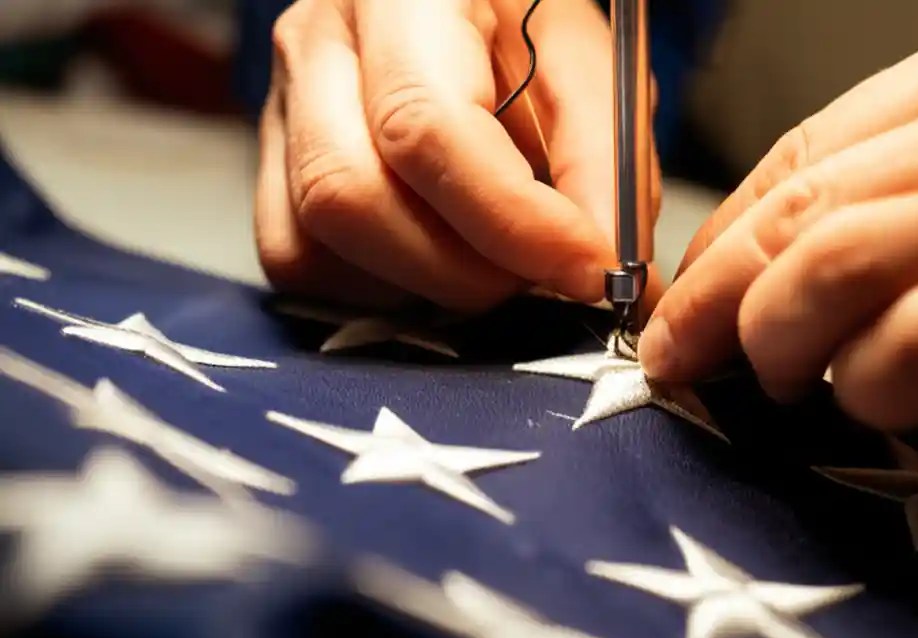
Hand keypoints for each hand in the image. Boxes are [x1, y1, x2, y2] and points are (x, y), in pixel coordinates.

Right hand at [255, 0, 656, 312]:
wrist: (456, 7)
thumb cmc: (523, 22)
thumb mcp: (586, 60)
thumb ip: (605, 154)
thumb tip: (605, 260)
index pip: (426, 127)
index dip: (511, 218)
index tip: (587, 268)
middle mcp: (317, 39)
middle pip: (351, 195)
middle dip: (465, 269)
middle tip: (539, 275)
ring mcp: (279, 103)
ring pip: (315, 239)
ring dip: (424, 284)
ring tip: (495, 262)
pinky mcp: (269, 162)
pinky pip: (298, 259)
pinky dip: (379, 287)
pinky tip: (435, 256)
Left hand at [640, 17, 917, 456]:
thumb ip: (895, 204)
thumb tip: (753, 279)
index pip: (800, 151)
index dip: (720, 238)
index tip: (683, 297)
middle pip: (801, 210)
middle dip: (715, 300)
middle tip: (681, 358)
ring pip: (834, 268)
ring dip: (780, 343)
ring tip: (787, 382)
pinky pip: (915, 344)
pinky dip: (869, 386)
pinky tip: (878, 400)